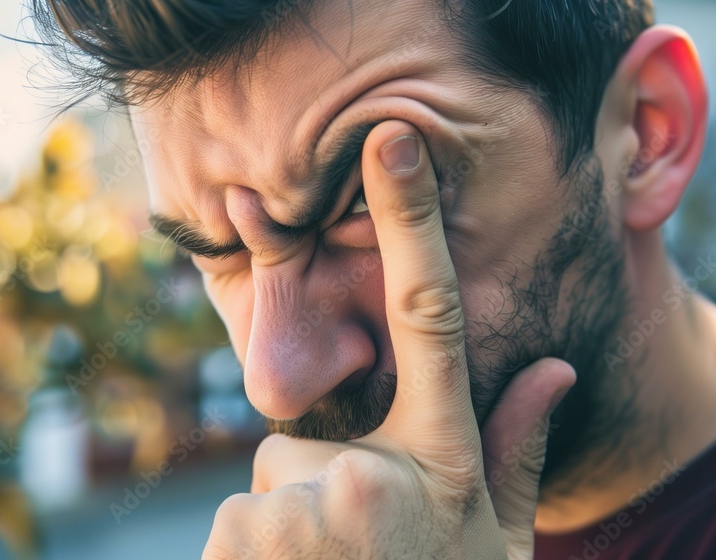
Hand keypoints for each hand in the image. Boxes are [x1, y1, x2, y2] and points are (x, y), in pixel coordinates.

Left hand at [202, 121, 575, 559]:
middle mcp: (373, 476)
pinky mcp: (243, 537)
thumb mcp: (497, 543)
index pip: (429, 320)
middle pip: (299, 439)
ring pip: (267, 483)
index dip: (411, 225)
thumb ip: (518, 454)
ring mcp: (304, 511)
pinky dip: (251, 555)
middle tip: (352, 550)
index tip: (391, 144)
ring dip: (286, 527)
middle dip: (313, 487)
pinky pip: (233, 521)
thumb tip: (550, 373)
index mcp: (440, 461)